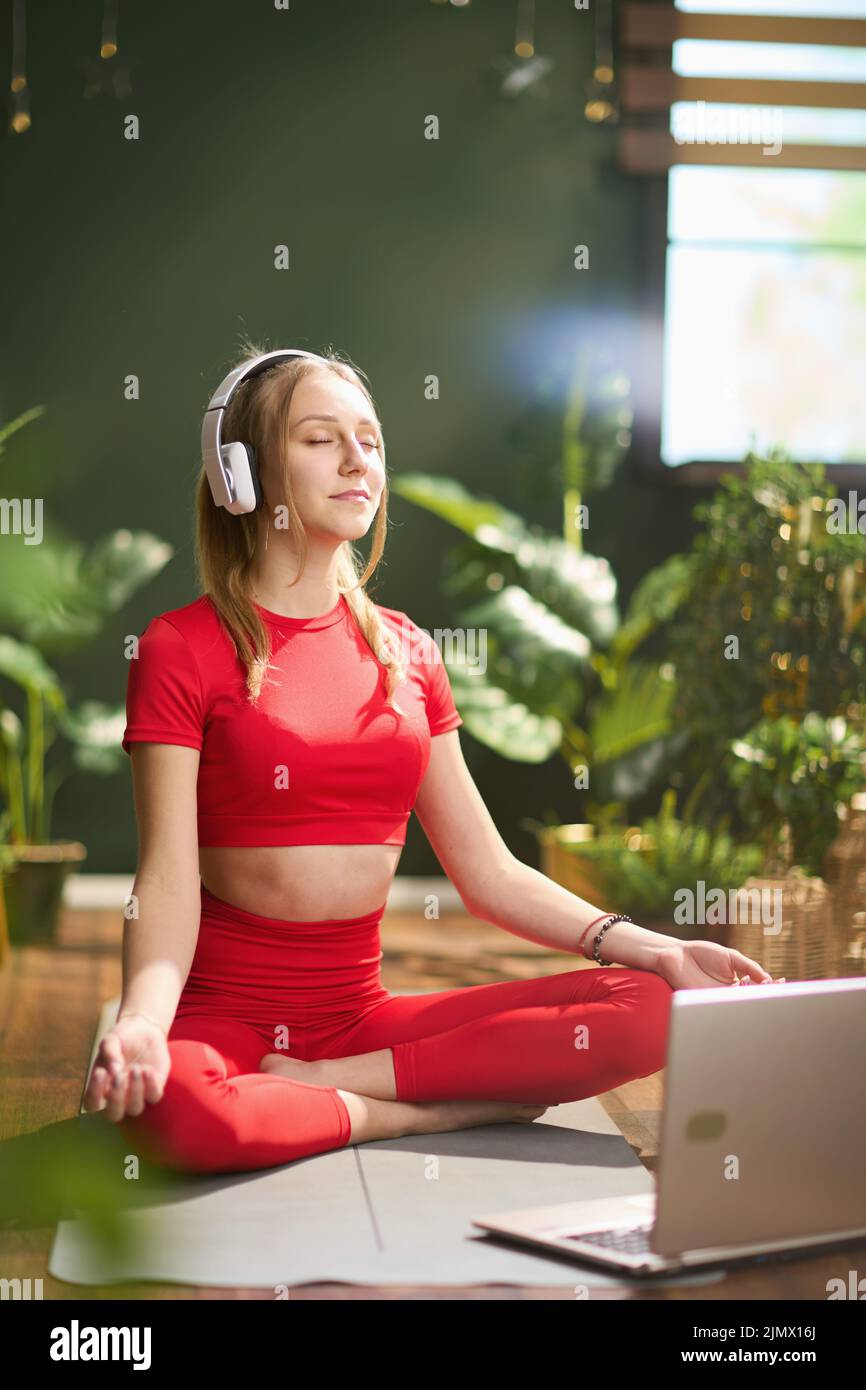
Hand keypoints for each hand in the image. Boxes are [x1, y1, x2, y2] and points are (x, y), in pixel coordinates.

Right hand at [83, 1013, 170, 1122]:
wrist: (145, 1028)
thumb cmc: (122, 1037)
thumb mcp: (111, 1039)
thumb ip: (109, 1052)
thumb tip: (114, 1069)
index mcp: (102, 1086)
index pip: (92, 1104)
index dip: (94, 1094)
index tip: (100, 1072)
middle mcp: (119, 1095)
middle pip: (114, 1115)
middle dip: (116, 1099)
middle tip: (118, 1076)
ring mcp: (137, 1093)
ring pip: (135, 1108)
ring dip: (135, 1091)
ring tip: (136, 1068)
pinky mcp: (155, 1086)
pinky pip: (154, 1096)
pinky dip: (151, 1085)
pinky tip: (147, 1069)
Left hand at [653, 940, 786, 992]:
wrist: (676, 955)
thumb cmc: (701, 953)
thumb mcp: (731, 957)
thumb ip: (749, 967)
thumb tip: (768, 979)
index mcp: (736, 982)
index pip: (757, 988)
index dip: (770, 987)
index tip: (782, 982)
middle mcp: (729, 994)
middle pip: (752, 999)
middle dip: (765, 996)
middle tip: (776, 990)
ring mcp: (719, 1000)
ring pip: (740, 1004)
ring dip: (753, 999)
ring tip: (765, 991)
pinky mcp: (707, 1003)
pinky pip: (725, 1007)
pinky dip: (736, 1004)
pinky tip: (745, 996)